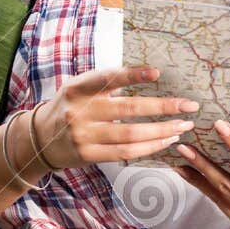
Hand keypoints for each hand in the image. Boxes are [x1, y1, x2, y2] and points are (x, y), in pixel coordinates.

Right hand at [31, 67, 199, 168]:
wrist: (40, 138)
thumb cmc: (70, 107)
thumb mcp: (80, 88)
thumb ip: (106, 83)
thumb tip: (150, 76)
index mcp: (79, 88)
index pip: (109, 78)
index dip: (133, 75)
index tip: (157, 73)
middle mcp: (81, 111)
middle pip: (129, 109)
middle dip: (164, 107)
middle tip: (189, 106)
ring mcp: (84, 135)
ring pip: (131, 134)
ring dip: (162, 131)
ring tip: (183, 126)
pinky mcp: (88, 155)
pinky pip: (125, 152)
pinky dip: (149, 147)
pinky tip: (166, 141)